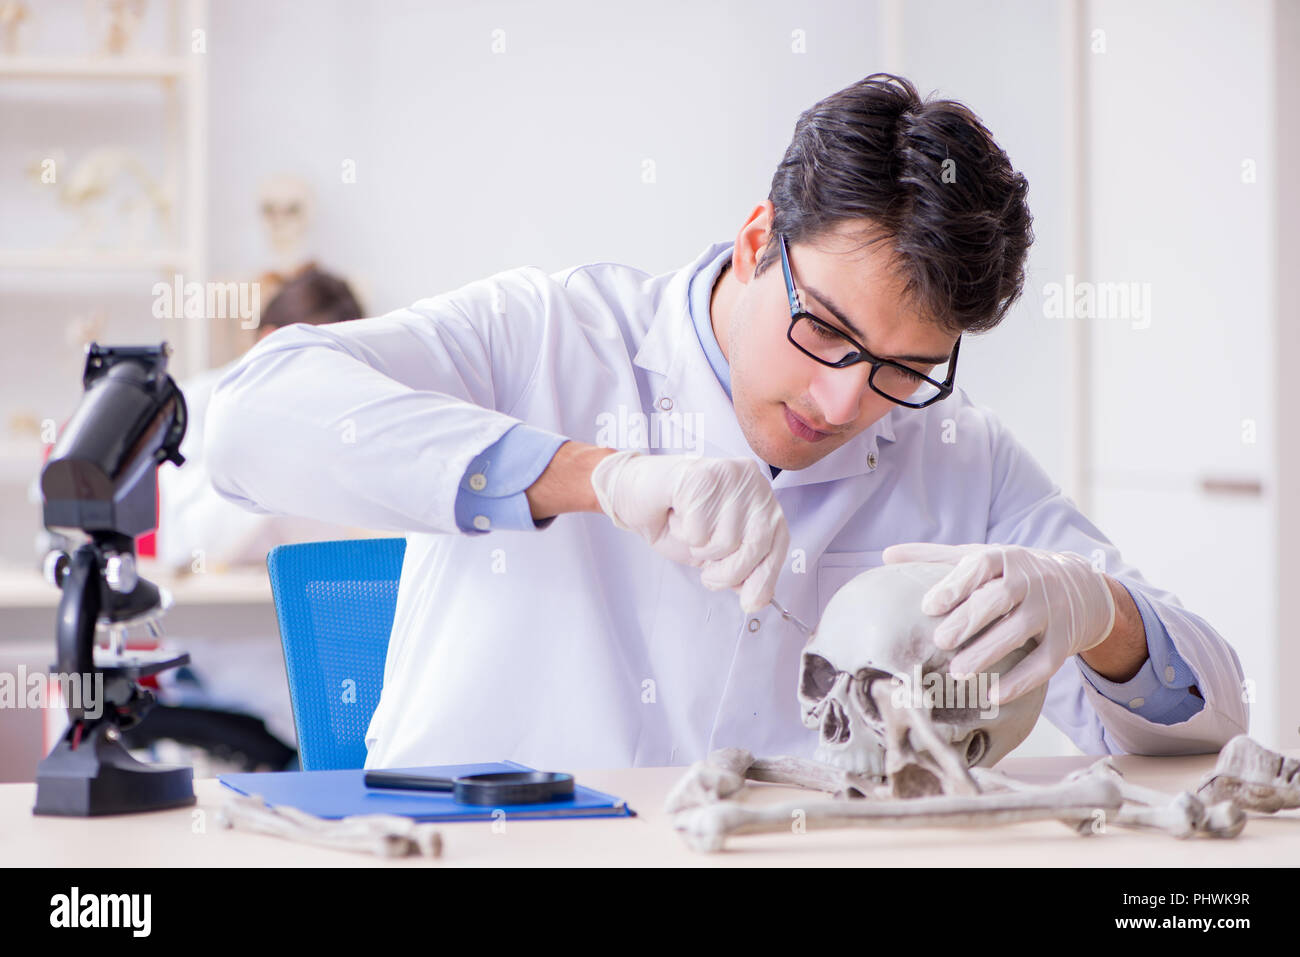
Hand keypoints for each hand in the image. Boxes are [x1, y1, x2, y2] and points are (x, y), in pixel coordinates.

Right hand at [590, 450, 788, 612]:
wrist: (633, 494)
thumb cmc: (676, 519)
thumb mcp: (714, 552)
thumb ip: (740, 567)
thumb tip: (756, 597)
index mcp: (761, 497)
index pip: (778, 542)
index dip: (764, 577)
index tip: (750, 603)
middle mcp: (751, 481)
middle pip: (755, 545)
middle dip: (729, 572)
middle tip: (707, 575)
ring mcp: (727, 475)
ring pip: (725, 542)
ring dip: (699, 549)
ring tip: (688, 528)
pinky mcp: (700, 476)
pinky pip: (698, 532)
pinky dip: (682, 533)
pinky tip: (676, 515)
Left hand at [881, 542, 1115, 703]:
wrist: (1081, 585)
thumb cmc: (1013, 573)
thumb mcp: (981, 558)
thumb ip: (936, 558)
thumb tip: (886, 554)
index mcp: (1005, 558)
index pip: (981, 566)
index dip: (956, 584)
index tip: (929, 605)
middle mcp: (1031, 581)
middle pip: (1000, 597)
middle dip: (970, 619)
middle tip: (940, 640)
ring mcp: (1051, 611)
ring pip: (1021, 630)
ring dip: (989, 651)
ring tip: (957, 672)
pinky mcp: (1065, 640)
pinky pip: (1044, 663)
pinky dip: (1020, 681)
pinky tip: (992, 696)